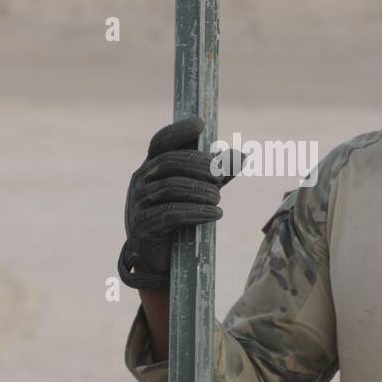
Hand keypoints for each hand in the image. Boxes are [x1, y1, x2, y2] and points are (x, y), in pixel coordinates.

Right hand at [118, 116, 236, 289]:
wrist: (158, 256)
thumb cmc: (178, 216)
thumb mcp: (198, 190)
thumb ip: (216, 173)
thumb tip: (243, 155)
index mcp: (152, 165)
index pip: (161, 141)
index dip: (178, 131)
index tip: (201, 125)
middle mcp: (141, 179)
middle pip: (170, 162)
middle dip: (199, 166)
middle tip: (220, 178)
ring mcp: (138, 202)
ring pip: (171, 187)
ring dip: (200, 191)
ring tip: (219, 198)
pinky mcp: (142, 225)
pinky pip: (170, 213)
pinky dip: (196, 212)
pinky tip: (215, 214)